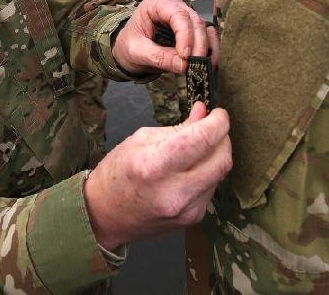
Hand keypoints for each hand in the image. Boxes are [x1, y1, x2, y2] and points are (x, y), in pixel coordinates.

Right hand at [84, 102, 231, 249]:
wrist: (105, 216)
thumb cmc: (117, 174)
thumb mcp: (141, 140)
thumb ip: (178, 127)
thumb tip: (204, 111)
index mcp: (156, 165)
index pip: (204, 138)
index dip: (219, 121)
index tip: (218, 114)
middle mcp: (175, 191)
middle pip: (222, 159)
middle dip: (223, 137)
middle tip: (213, 127)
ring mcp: (186, 209)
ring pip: (220, 174)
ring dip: (216, 155)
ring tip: (198, 149)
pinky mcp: (193, 218)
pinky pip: (212, 188)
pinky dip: (208, 173)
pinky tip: (192, 170)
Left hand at [112, 0, 218, 74]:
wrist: (128, 48)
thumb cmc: (129, 45)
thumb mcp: (136, 52)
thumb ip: (158, 57)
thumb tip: (183, 65)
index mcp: (155, 3)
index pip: (177, 14)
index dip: (185, 35)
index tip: (185, 56)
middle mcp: (173, 4)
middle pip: (194, 20)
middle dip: (198, 45)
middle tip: (195, 66)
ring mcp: (185, 14)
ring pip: (203, 28)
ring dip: (206, 48)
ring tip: (202, 67)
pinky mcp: (192, 27)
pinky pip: (208, 35)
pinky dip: (211, 49)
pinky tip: (209, 63)